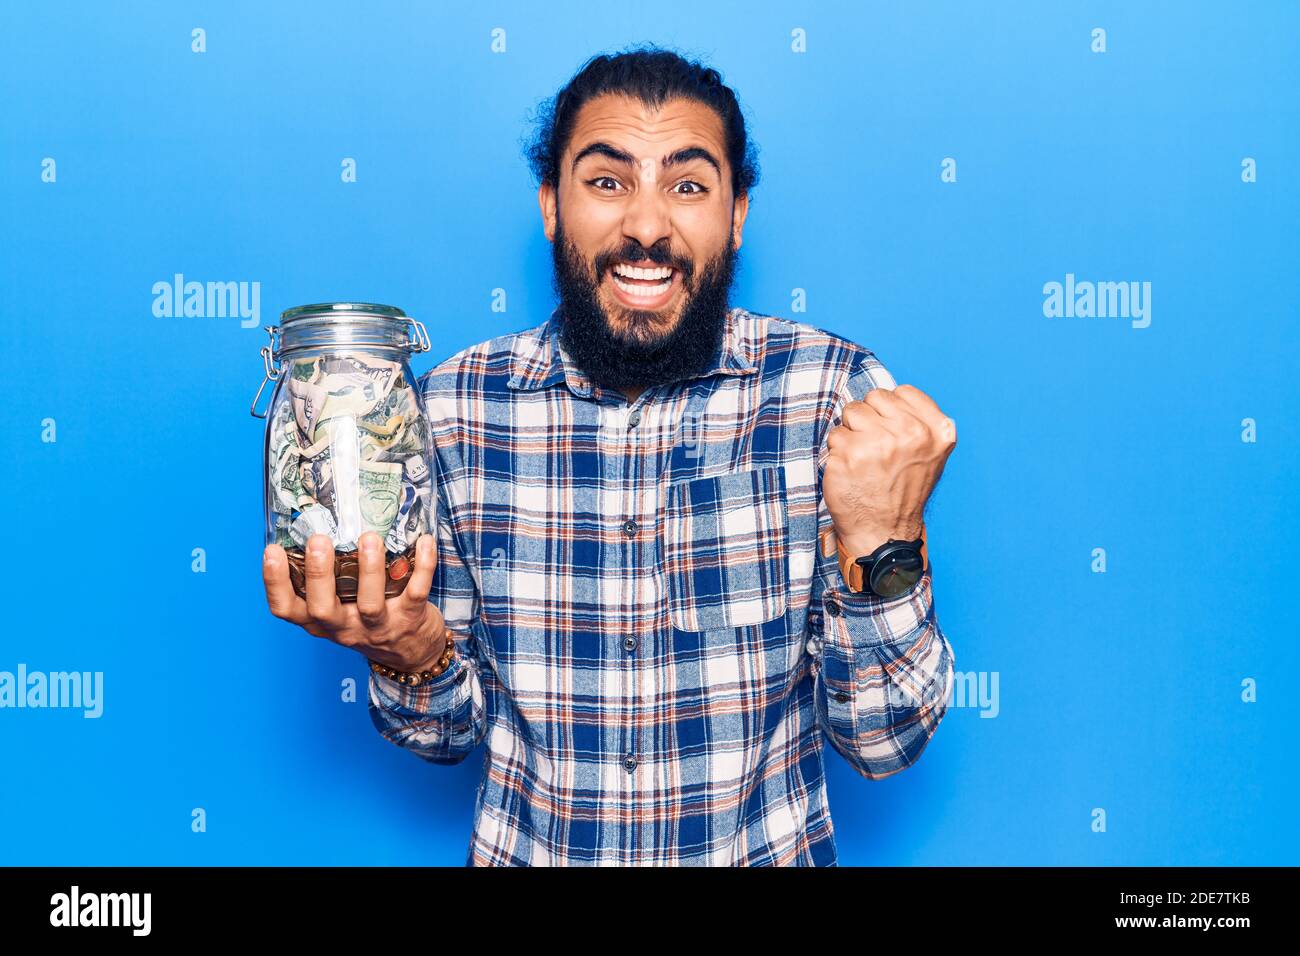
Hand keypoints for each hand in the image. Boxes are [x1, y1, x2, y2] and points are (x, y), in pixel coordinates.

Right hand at [262, 530, 446, 672]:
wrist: (413, 653)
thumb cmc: (369, 620)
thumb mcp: (341, 607)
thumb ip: (329, 579)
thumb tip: (317, 526)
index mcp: (321, 621)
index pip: (286, 609)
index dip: (275, 583)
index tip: (271, 551)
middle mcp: (345, 627)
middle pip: (322, 609)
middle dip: (318, 574)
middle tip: (318, 540)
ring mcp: (378, 626)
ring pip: (370, 604)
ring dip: (369, 569)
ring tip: (369, 538)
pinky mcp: (410, 619)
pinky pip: (416, 592)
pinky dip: (422, 566)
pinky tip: (424, 542)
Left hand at [823, 383, 956, 556]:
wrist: (885, 532)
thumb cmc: (904, 490)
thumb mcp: (930, 454)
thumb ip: (917, 420)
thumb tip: (887, 397)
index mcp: (936, 431)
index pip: (901, 392)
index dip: (889, 410)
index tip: (890, 431)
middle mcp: (910, 434)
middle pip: (872, 399)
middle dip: (868, 419)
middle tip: (876, 449)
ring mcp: (878, 444)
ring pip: (850, 413)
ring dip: (851, 433)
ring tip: (863, 459)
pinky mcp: (849, 455)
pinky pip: (834, 436)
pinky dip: (837, 452)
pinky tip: (851, 471)